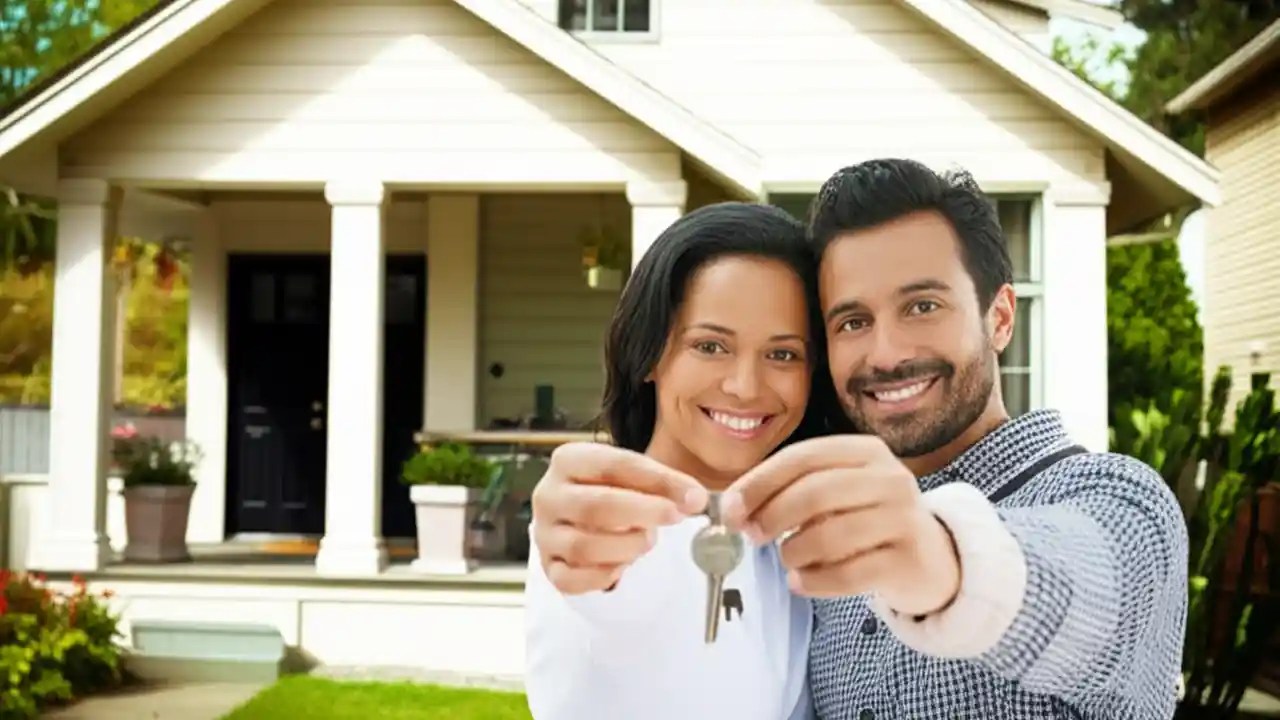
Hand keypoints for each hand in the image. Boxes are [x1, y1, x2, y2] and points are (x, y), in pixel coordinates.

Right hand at [531, 442, 708, 594]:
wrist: (587, 512)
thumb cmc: (615, 490)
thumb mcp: (636, 474)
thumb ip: (665, 483)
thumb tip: (694, 500)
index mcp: (568, 460)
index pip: (613, 466)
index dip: (658, 481)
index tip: (693, 496)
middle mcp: (549, 495)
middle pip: (595, 507)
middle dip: (644, 513)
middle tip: (675, 517)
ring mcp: (545, 534)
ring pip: (583, 547)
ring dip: (626, 546)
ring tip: (647, 540)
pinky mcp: (548, 567)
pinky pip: (571, 580)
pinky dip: (603, 577)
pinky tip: (623, 567)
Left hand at [720, 435, 959, 614]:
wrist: (932, 558)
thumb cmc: (868, 521)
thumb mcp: (838, 493)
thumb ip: (791, 492)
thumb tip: (735, 509)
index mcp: (865, 452)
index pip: (802, 457)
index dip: (759, 482)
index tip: (731, 509)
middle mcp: (889, 478)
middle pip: (815, 492)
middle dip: (772, 516)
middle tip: (752, 536)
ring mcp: (904, 518)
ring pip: (830, 535)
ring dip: (794, 552)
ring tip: (787, 560)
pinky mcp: (908, 560)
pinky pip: (848, 574)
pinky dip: (814, 581)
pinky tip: (800, 582)